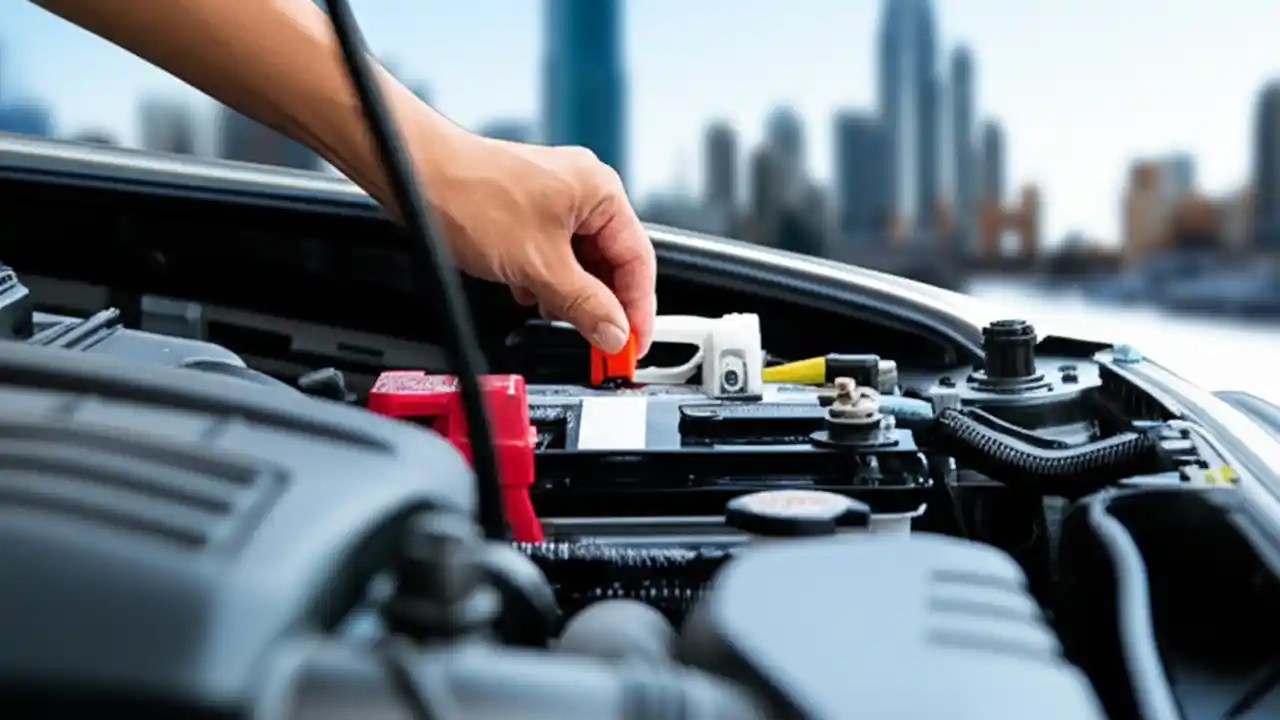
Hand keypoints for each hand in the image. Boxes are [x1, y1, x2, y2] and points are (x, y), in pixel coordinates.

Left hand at [417, 133, 655, 355]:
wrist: (415, 175)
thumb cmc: (470, 195)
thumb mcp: (538, 266)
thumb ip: (584, 305)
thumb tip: (613, 332)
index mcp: (600, 193)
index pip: (638, 260)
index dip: (639, 309)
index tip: (633, 346)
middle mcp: (583, 191)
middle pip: (611, 263)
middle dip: (601, 304)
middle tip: (601, 344)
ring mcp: (555, 200)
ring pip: (580, 262)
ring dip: (571, 295)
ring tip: (557, 316)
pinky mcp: (529, 212)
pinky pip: (554, 255)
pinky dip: (547, 281)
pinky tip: (530, 294)